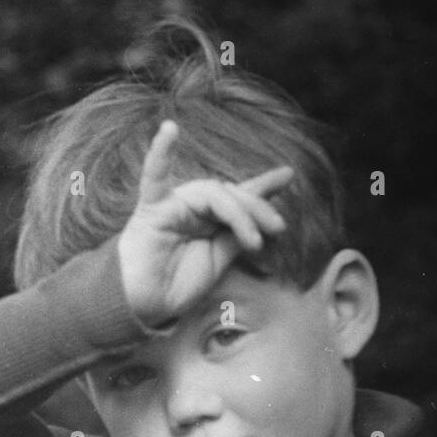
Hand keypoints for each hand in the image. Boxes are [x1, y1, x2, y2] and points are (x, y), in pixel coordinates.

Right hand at [116, 119, 293, 326]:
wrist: (149, 305)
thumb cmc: (179, 284)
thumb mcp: (219, 261)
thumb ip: (237, 237)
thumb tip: (265, 220)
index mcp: (210, 217)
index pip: (240, 197)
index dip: (263, 187)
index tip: (287, 176)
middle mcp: (194, 206)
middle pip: (231, 194)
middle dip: (257, 210)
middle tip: (278, 228)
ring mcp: (174, 204)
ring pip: (213, 193)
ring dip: (239, 213)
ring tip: (254, 240)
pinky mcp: (152, 208)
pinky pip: (154, 177)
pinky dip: (159, 154)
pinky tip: (168, 131)